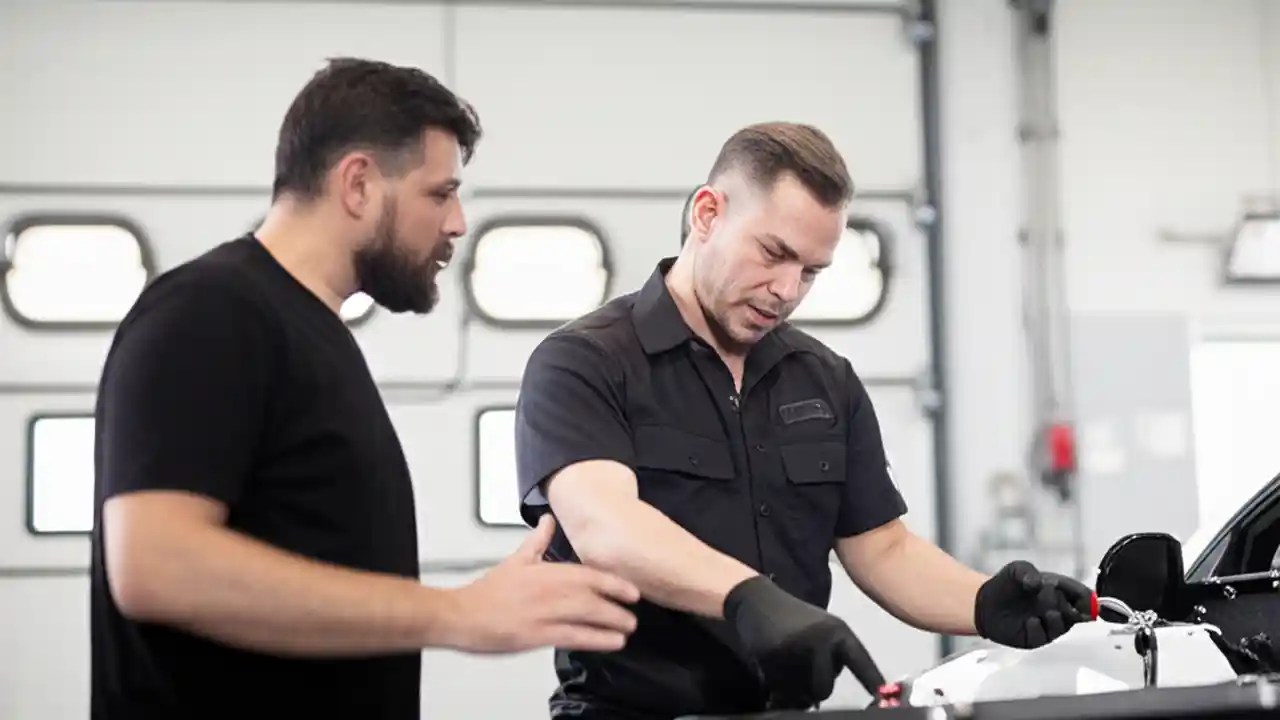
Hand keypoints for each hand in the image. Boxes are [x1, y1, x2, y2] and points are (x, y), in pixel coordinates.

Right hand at [447, 515, 640, 653]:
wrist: (462, 614)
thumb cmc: (489, 591)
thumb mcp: (517, 560)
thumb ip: (537, 541)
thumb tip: (547, 520)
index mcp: (547, 571)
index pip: (589, 574)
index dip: (614, 582)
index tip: (632, 590)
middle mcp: (551, 590)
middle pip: (594, 595)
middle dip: (618, 604)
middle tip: (634, 613)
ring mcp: (546, 613)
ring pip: (588, 615)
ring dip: (612, 622)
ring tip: (627, 629)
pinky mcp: (538, 635)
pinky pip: (575, 636)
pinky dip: (596, 639)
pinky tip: (612, 642)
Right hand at [724, 576, 885, 708]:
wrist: (758, 601)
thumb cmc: (796, 620)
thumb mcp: (823, 631)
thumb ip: (834, 658)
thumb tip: (832, 695)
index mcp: (839, 632)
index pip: (861, 664)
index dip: (872, 684)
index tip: (883, 703)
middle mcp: (820, 640)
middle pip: (825, 688)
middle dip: (815, 687)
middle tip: (804, 672)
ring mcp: (795, 648)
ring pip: (801, 692)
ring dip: (794, 689)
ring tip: (787, 666)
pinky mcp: (771, 656)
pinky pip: (779, 689)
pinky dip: (777, 688)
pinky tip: (774, 668)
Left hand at [975, 560, 1094, 648]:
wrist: (985, 601)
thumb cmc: (1006, 584)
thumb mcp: (1017, 569)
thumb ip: (1029, 573)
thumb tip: (1039, 583)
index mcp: (1059, 591)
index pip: (1081, 595)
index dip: (1088, 598)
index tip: (1089, 599)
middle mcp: (1057, 609)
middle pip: (1077, 612)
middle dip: (1077, 610)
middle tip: (1072, 606)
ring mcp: (1047, 625)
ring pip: (1063, 626)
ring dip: (1059, 620)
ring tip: (1050, 612)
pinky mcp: (1034, 638)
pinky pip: (1042, 637)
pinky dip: (1039, 629)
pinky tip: (1031, 621)